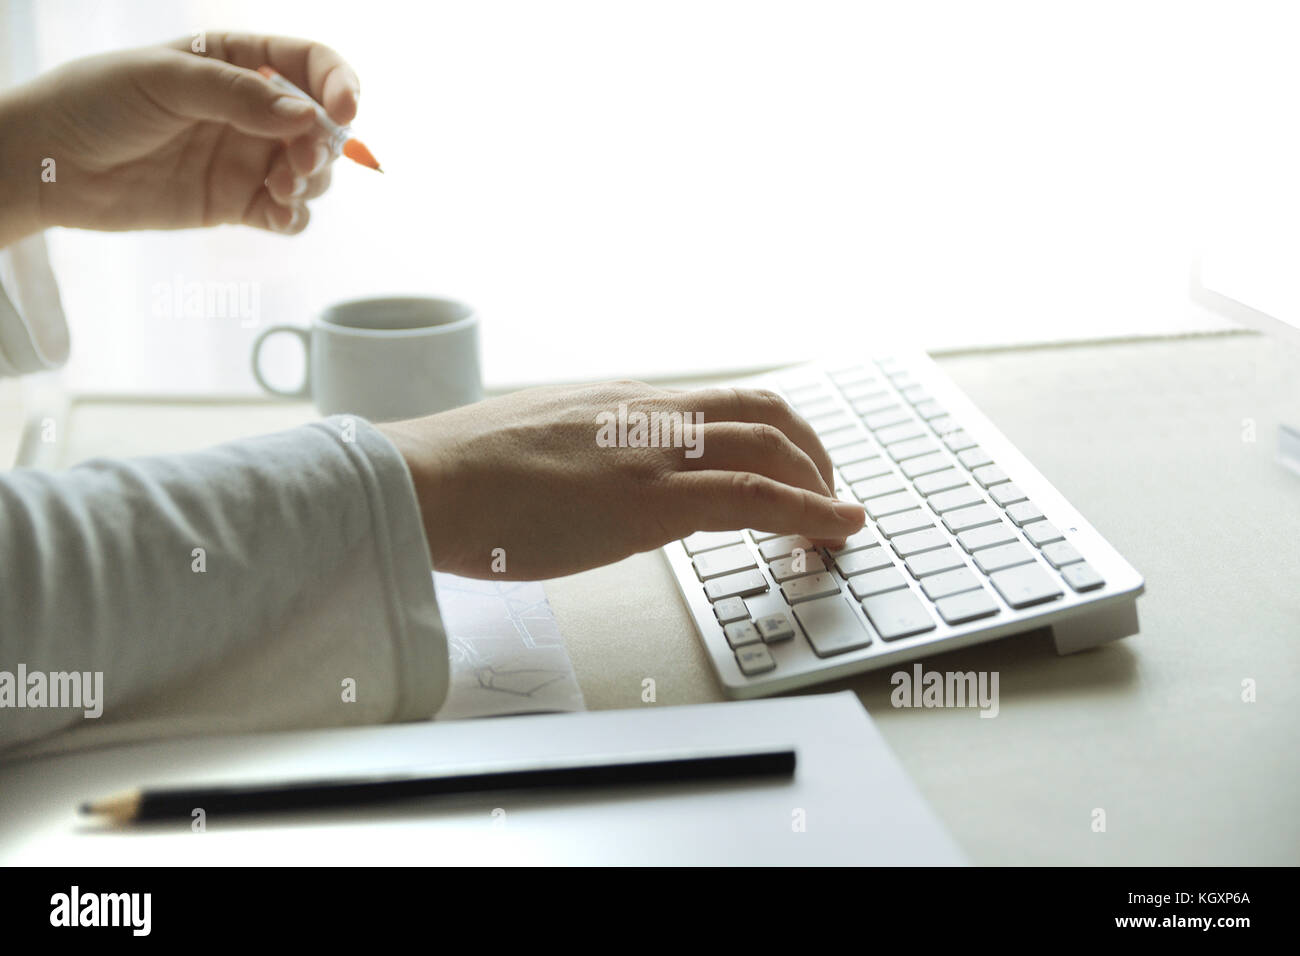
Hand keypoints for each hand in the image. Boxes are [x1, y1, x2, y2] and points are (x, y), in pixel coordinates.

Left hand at [0, 33, 358, 244]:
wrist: (50, 164)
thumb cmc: (97, 102)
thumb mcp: (164, 80)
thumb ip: (236, 96)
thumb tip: (303, 118)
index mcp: (238, 62)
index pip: (311, 65)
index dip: (339, 85)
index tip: (345, 113)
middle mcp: (252, 110)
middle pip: (321, 126)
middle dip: (324, 146)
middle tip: (298, 164)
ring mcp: (246, 158)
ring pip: (313, 173)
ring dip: (312, 183)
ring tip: (281, 189)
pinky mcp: (236, 204)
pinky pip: (288, 215)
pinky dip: (295, 218)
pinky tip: (277, 215)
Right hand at [378, 381, 866, 579]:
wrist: (424, 481)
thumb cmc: (462, 474)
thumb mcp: (536, 446)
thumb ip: (580, 454)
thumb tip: (592, 480)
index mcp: (621, 401)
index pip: (719, 402)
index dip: (771, 432)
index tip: (790, 465)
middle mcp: (648, 413)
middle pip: (764, 412)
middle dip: (812, 452)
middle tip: (828, 493)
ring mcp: (653, 452)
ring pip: (772, 448)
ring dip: (821, 486)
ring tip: (838, 524)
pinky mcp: (650, 499)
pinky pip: (756, 497)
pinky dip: (812, 512)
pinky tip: (839, 530)